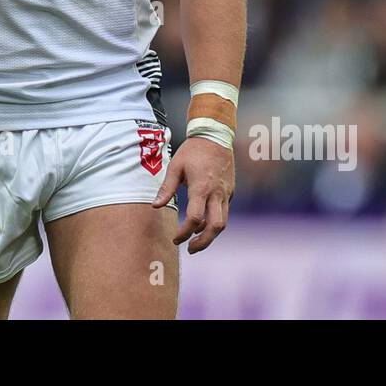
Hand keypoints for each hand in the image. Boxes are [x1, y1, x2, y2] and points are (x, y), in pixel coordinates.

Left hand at [152, 136, 234, 252]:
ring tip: (196, 241)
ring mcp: (226, 193)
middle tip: (190, 249)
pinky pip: (224, 212)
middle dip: (203, 243)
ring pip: (223, 222)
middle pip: (215, 227)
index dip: (184, 232)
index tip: (175, 238)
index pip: (195, 218)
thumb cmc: (192, 151)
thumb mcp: (175, 167)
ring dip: (210, 235)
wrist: (215, 136)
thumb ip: (166, 188)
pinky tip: (203, 223)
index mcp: (201, 187)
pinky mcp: (230, 191)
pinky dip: (214, 221)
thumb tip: (155, 206)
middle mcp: (216, 193)